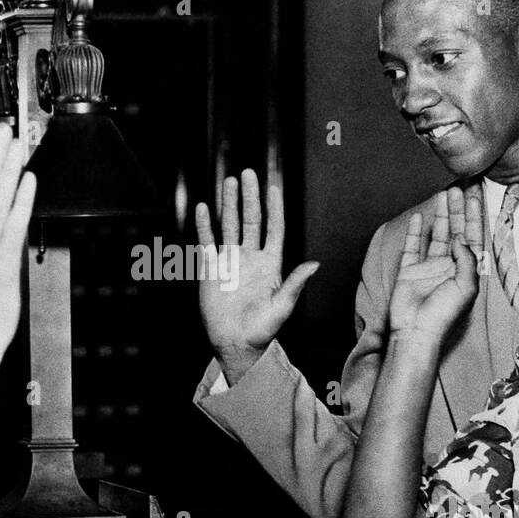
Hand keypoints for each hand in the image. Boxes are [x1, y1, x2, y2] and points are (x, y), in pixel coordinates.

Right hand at [194, 169, 319, 383]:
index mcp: (270, 264)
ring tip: (228, 182)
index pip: (273, 229)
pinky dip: (205, 225)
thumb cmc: (262, 329)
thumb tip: (314, 264)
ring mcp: (230, 261)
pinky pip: (207, 242)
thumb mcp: (282, 306)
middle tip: (247, 174)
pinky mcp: (211, 269)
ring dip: (229, 204)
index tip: (273, 188)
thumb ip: (295, 283)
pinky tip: (204, 208)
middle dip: (249, 197)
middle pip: (250, 220)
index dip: (274, 209)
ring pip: (229, 225)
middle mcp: (250, 258)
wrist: (235, 343)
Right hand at [388, 186, 482, 346]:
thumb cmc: (444, 315)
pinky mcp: (409, 271)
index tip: (474, 197)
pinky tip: (420, 217)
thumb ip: (466, 260)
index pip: (474, 238)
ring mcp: (429, 267)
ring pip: (436, 234)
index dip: (475, 217)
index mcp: (467, 271)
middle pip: (456, 231)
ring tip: (442, 195)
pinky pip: (413, 246)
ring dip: (440, 215)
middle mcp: (449, 266)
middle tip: (458, 189)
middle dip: (458, 210)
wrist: (415, 331)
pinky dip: (416, 231)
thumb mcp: (466, 287)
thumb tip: (461, 238)